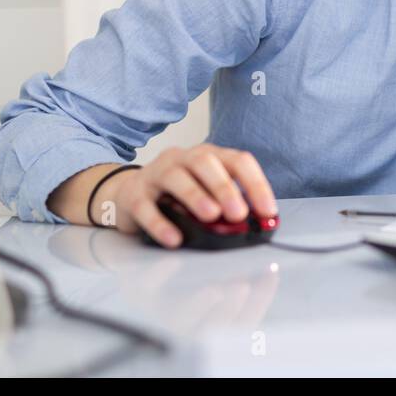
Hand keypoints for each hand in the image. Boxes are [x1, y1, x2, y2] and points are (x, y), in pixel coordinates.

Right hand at [93, 144, 277, 247]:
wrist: (127, 194)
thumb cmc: (175, 196)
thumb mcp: (205, 194)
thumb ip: (227, 205)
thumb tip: (255, 225)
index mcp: (207, 156)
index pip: (238, 161)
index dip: (256, 184)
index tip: (268, 211)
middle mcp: (182, 159)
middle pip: (205, 162)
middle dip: (224, 186)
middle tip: (238, 213)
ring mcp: (156, 174)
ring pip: (175, 177)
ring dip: (196, 195)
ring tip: (211, 216)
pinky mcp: (134, 195)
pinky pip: (145, 206)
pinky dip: (160, 223)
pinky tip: (174, 238)